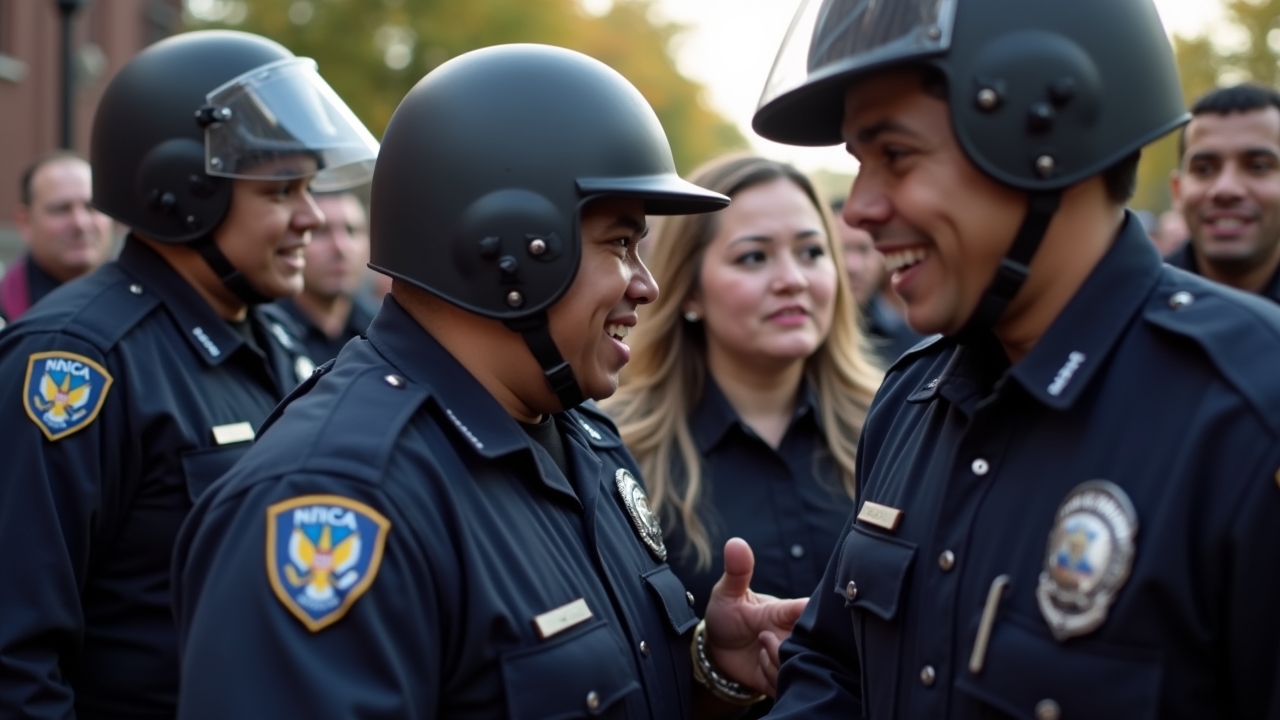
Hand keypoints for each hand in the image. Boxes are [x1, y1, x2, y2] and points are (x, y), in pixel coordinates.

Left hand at [702, 537, 807, 696]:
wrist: (717, 650)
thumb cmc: (727, 615)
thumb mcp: (727, 593)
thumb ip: (736, 571)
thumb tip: (736, 542)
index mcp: (787, 610)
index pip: (809, 609)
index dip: (809, 614)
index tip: (797, 618)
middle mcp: (794, 633)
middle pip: (810, 642)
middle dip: (786, 644)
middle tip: (763, 637)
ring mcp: (791, 656)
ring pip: (799, 663)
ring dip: (775, 660)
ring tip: (758, 649)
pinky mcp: (784, 677)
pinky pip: (788, 682)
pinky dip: (773, 676)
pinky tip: (760, 664)